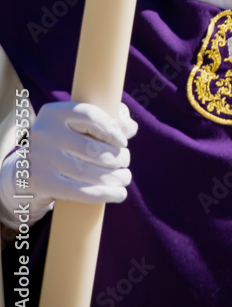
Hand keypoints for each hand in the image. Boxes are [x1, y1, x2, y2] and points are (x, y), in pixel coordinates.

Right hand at [0, 101, 136, 228]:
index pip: (90, 115)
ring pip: (87, 171)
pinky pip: (78, 191)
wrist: (26, 170)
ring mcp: (40, 158)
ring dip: (114, 177)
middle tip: (125, 161)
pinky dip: (103, 194)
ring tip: (125, 178)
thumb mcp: (77, 127)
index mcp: (54, 112)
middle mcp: (44, 132)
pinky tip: (119, 194)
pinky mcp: (41, 182)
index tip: (123, 141)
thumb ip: (107, 122)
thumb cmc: (63, 143)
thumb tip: (130, 128)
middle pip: (91, 147)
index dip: (112, 129)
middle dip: (116, 157)